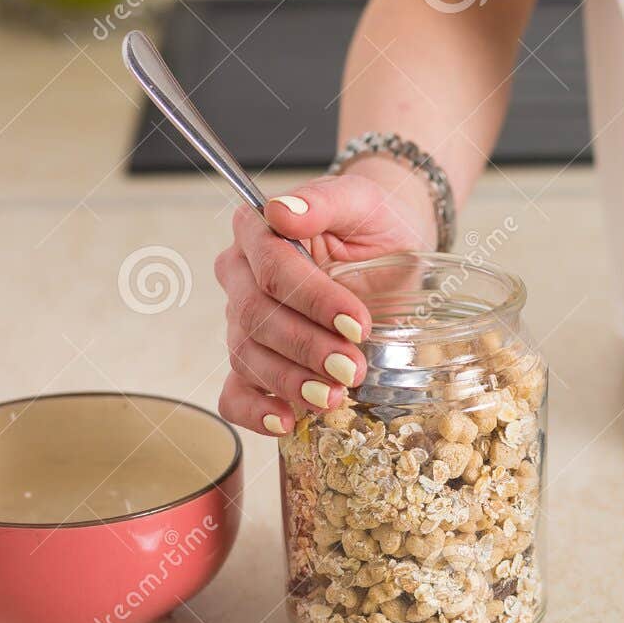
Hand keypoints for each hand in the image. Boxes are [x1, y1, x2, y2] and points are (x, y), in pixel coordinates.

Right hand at [214, 170, 432, 434]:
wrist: (388, 246)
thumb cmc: (373, 221)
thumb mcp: (362, 202)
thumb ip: (323, 201)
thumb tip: (282, 209)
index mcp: (257, 233)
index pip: (272, 269)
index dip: (313, 300)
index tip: (358, 323)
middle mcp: (241, 278)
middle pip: (257, 319)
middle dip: (307, 348)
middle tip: (353, 368)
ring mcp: (244, 322)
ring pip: (248, 357)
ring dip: (291, 382)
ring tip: (334, 397)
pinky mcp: (257, 360)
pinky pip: (234, 392)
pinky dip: (254, 412)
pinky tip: (285, 422)